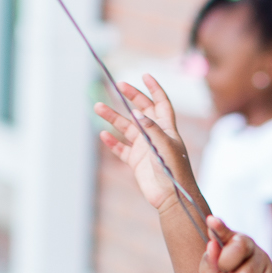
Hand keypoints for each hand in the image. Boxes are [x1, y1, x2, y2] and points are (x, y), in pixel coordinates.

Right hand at [94, 75, 191, 213]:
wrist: (170, 196)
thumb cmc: (173, 170)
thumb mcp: (164, 145)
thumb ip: (150, 128)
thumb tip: (136, 112)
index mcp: (167, 128)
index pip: (161, 103)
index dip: (154, 89)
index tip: (145, 75)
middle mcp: (155, 135)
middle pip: (141, 110)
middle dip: (131, 96)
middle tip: (118, 85)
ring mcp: (144, 148)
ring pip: (126, 128)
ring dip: (113, 117)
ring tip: (98, 107)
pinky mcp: (136, 162)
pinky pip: (121, 148)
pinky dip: (112, 142)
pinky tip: (103, 135)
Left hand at [200, 216, 271, 272]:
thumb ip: (209, 262)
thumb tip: (212, 245)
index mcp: (231, 240)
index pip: (225, 231)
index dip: (219, 226)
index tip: (211, 221)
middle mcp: (248, 244)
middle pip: (240, 247)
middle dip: (226, 264)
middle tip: (224, 272)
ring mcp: (262, 258)